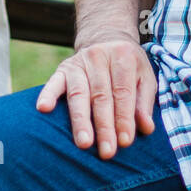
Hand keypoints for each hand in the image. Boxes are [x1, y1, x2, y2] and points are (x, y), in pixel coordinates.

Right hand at [36, 34, 156, 158]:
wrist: (106, 39)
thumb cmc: (128, 66)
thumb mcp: (144, 77)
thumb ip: (144, 103)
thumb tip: (146, 128)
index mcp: (123, 56)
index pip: (123, 92)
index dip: (124, 118)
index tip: (125, 141)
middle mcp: (99, 56)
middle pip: (101, 96)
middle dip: (104, 126)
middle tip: (107, 151)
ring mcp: (79, 62)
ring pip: (79, 94)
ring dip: (81, 120)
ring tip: (84, 142)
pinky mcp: (63, 68)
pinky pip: (54, 82)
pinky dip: (48, 94)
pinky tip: (44, 108)